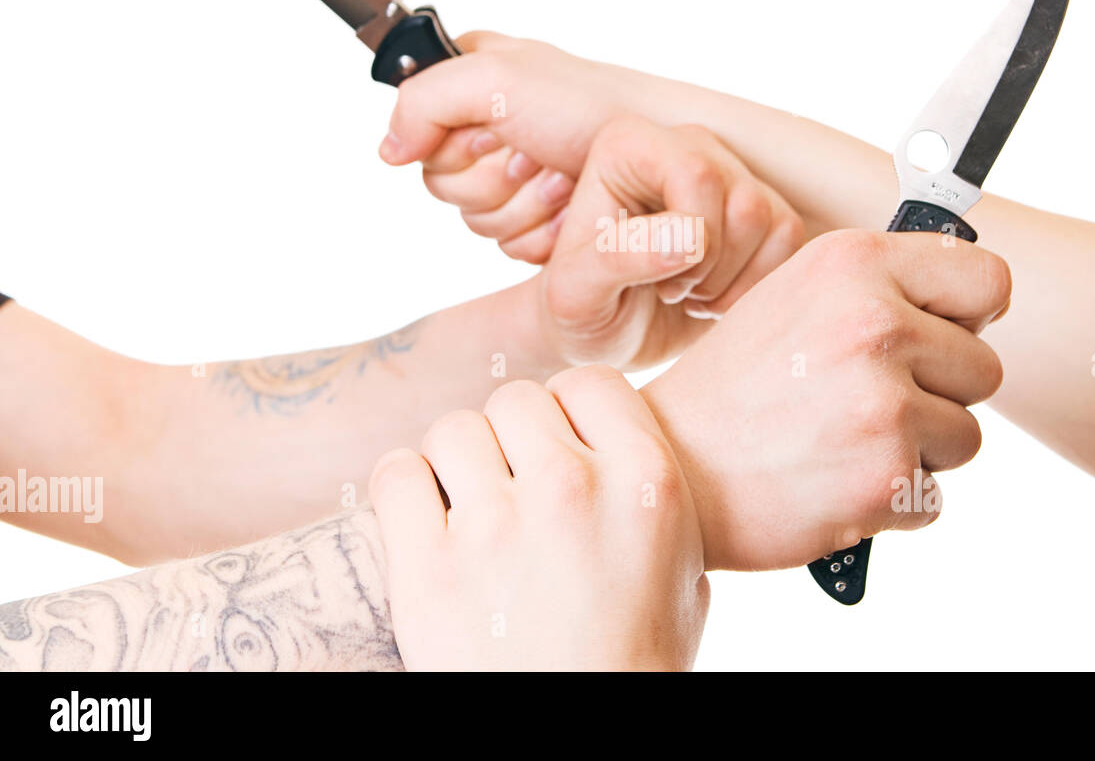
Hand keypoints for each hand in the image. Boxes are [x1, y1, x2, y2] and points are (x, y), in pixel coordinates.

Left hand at [369, 366, 707, 671]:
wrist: (571, 745)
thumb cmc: (634, 666)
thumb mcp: (685, 573)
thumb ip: (651, 497)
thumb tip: (613, 447)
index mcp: (646, 481)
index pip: (586, 384)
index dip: (569, 414)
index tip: (560, 448)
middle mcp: (571, 489)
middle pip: (514, 401)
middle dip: (511, 439)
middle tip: (513, 486)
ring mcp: (494, 526)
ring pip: (453, 430)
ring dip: (457, 464)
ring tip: (469, 509)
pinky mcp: (426, 568)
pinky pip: (396, 475)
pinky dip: (405, 492)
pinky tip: (425, 522)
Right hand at [381, 33, 700, 261]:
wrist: (665, 150)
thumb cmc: (590, 104)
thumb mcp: (498, 77)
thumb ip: (424, 100)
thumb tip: (388, 152)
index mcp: (473, 86)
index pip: (420, 143)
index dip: (460, 150)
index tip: (500, 134)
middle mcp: (491, 132)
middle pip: (447, 190)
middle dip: (499, 180)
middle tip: (540, 154)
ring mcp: (519, 179)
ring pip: (481, 224)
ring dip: (528, 206)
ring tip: (566, 176)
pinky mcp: (545, 220)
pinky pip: (515, 249)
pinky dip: (549, 233)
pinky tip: (578, 205)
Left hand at [534, 115, 803, 368]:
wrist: (605, 331)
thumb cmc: (580, 310)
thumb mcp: (577, 294)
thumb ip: (621, 258)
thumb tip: (692, 235)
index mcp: (628, 146)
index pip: (697, 175)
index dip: (693, 240)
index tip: (658, 281)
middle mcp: (685, 145)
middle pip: (745, 202)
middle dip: (713, 268)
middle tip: (671, 290)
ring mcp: (728, 172)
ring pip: (775, 223)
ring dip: (735, 280)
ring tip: (689, 292)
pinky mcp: (761, 207)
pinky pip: (793, 242)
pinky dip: (759, 285)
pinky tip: (715, 295)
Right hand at [641, 229, 1011, 570]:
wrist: (669, 465)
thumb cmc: (734, 386)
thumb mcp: (796, 298)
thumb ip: (879, 289)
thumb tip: (980, 305)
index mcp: (853, 263)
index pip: (988, 280)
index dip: (969, 315)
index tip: (943, 334)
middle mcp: (875, 323)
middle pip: (983, 368)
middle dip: (937, 394)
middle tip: (864, 404)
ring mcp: (883, 403)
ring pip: (965, 436)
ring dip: (918, 451)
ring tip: (844, 443)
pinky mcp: (885, 479)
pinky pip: (933, 496)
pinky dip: (891, 502)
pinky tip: (835, 483)